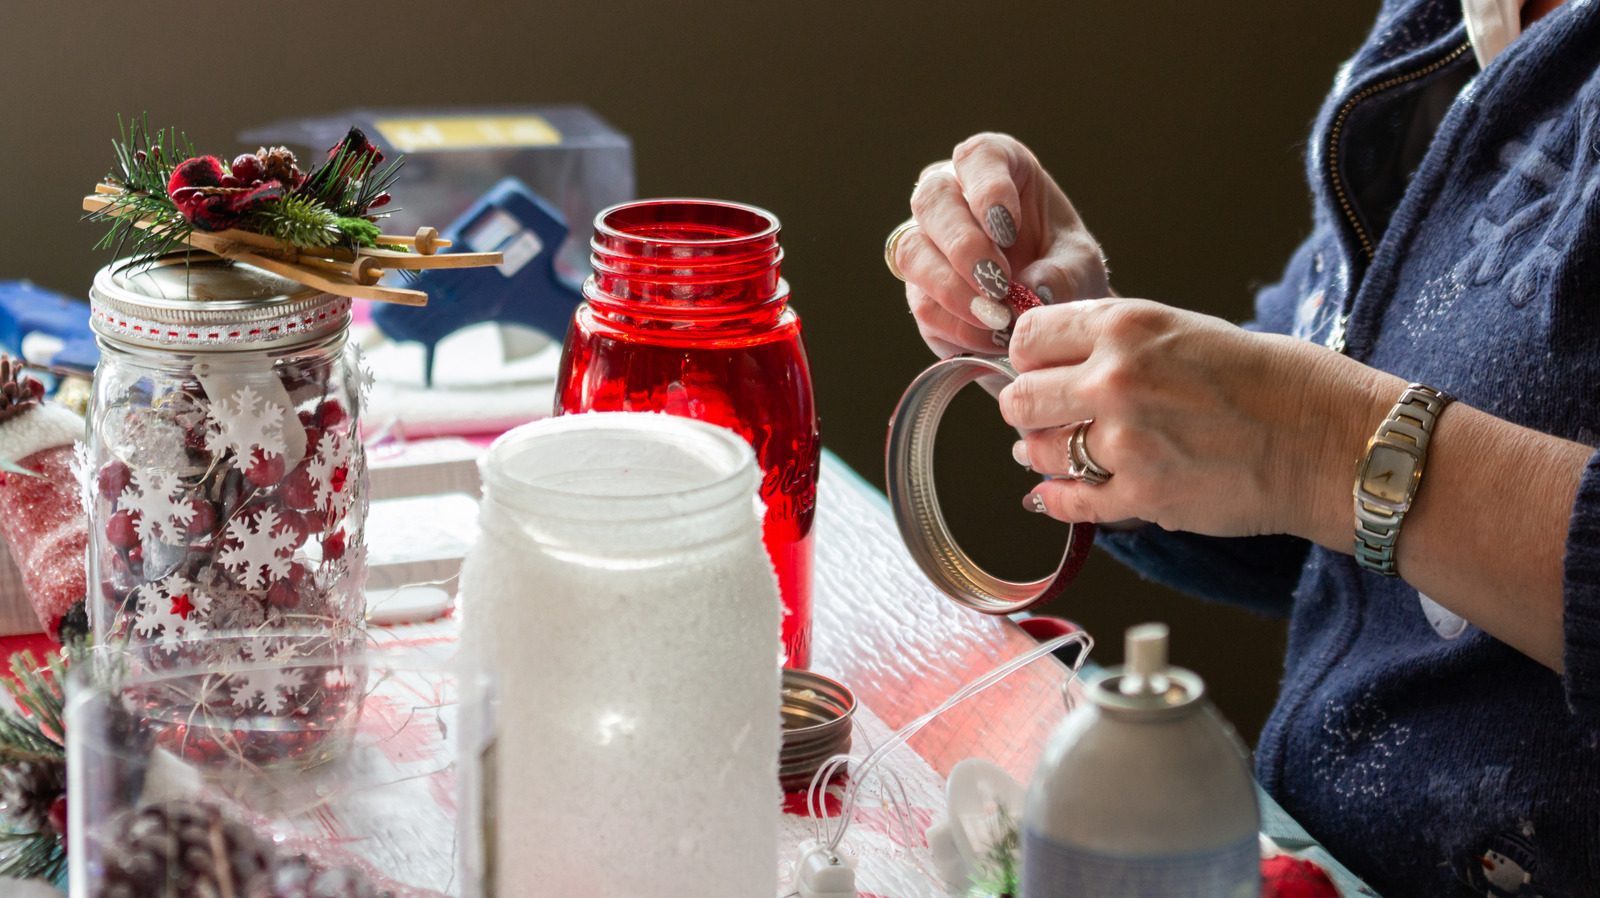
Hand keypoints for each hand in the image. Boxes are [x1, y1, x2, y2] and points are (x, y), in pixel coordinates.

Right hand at [894, 133, 1109, 355]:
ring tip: (997, 318)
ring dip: (953, 290)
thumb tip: (1034, 291)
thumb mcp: (1081, 265)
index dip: (987, 189)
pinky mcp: (919, 289)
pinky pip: (923, 303)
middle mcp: (950, 195)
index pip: (977, 157)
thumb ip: (1064, 272)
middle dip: (964, 247)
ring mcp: (925, 241)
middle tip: (998, 284)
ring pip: (913, 253)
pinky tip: (991, 338)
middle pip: (933, 201)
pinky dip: (957, 325)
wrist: (1049, 312)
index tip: (1008, 228)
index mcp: (995, 166)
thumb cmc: (1064, 268)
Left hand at [1001, 298, 1398, 539]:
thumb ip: (1119, 345)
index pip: (1029, 335)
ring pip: (1039, 452)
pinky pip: (1068, 502)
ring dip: (1044, 454)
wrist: (1332, 440)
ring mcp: (1125, 441)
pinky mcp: (1142, 496)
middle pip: (1019, 398)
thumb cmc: (1274, 381)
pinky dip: (1057, 500)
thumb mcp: (1187, 330)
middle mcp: (1116, 379)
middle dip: (1028, 408)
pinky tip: (1057, 493)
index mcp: (1127, 325)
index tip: (1039, 368)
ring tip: (1061, 451)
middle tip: (1045, 415)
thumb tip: (1059, 367)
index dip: (1028, 356)